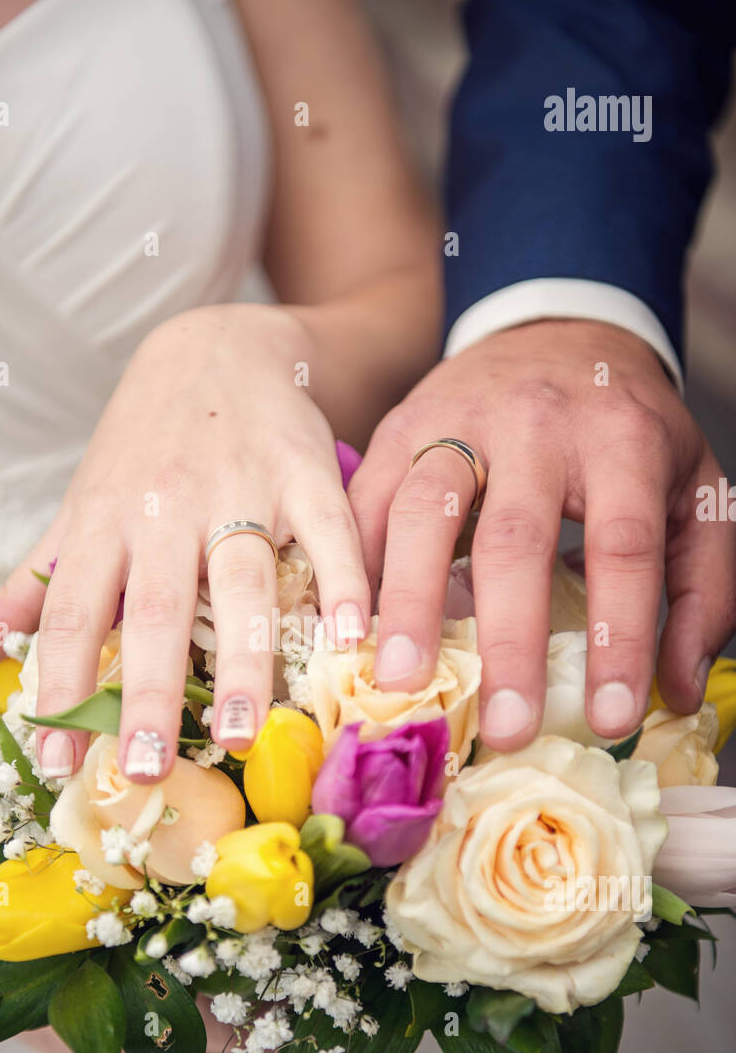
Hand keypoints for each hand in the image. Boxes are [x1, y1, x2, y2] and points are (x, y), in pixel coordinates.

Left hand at [0, 305, 369, 778]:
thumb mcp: (78, 509)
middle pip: (154, 610)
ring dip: (245, 661)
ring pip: (240, 582)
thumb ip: (26, 589)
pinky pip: (326, 532)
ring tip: (244, 733)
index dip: (60, 688)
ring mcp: (239, 487)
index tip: (61, 765)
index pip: (69, 614)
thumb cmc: (141, 450)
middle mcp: (164, 508)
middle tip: (146, 767)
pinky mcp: (305, 471)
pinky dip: (341, 583)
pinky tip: (350, 638)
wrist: (215, 347)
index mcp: (102, 522)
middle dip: (149, 694)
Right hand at [349, 320, 735, 748]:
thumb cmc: (625, 427)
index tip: (610, 717)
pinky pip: (366, 503)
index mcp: (621, 440)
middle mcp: (535, 424)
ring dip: (407, 603)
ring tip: (400, 681)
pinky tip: (351, 629)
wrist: (555, 327)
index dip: (619, 634)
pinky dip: (352, 568)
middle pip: (514, 536)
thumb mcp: (694, 490)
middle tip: (503, 725)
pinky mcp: (399, 428)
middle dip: (507, 639)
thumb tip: (675, 691)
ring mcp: (455, 421)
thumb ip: (703, 588)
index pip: (623, 545)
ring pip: (421, 512)